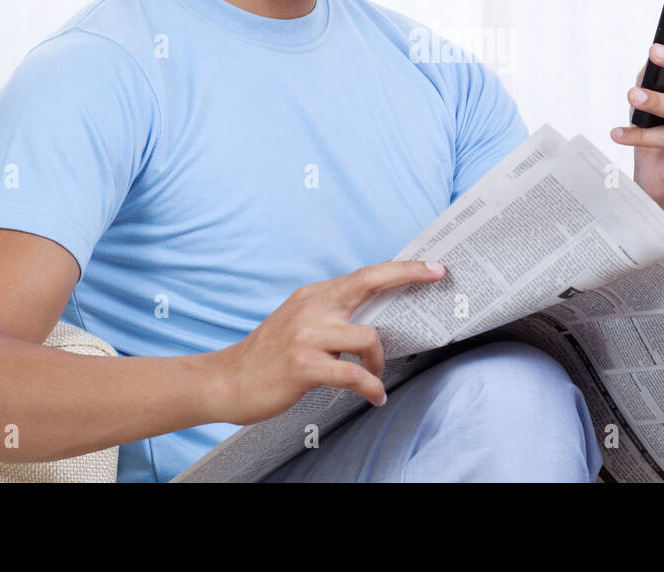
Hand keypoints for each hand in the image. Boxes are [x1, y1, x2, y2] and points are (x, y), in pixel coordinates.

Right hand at [205, 259, 446, 425]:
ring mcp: (307, 336)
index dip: (401, 268)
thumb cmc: (267, 358)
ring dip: (380, 363)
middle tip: (438, 276)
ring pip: (368, 337)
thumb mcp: (298, 323)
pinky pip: (353, 376)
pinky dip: (371, 388)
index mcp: (313, 296)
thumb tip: (372, 320)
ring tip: (375, 379)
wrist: (225, 381)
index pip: (364, 274)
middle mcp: (312, 308)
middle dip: (408, 274)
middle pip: (369, 282)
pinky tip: (374, 397)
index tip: (432, 266)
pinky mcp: (304, 366)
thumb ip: (330, 317)